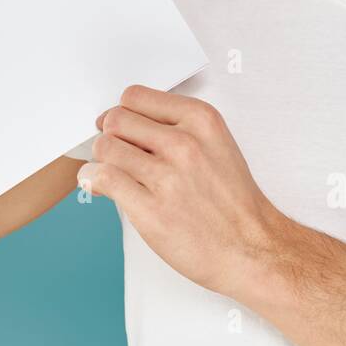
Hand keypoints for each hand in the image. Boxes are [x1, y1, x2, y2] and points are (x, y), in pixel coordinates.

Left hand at [81, 85, 284, 299]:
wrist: (252, 248)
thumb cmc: (232, 201)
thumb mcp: (216, 144)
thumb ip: (175, 128)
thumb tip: (124, 124)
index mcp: (200, 120)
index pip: (135, 96)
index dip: (121, 112)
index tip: (120, 127)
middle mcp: (184, 143)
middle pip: (115, 119)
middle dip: (110, 135)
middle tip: (114, 153)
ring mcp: (167, 177)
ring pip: (105, 147)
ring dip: (102, 160)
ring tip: (113, 173)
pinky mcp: (151, 210)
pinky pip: (102, 178)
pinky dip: (93, 180)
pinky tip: (101, 187)